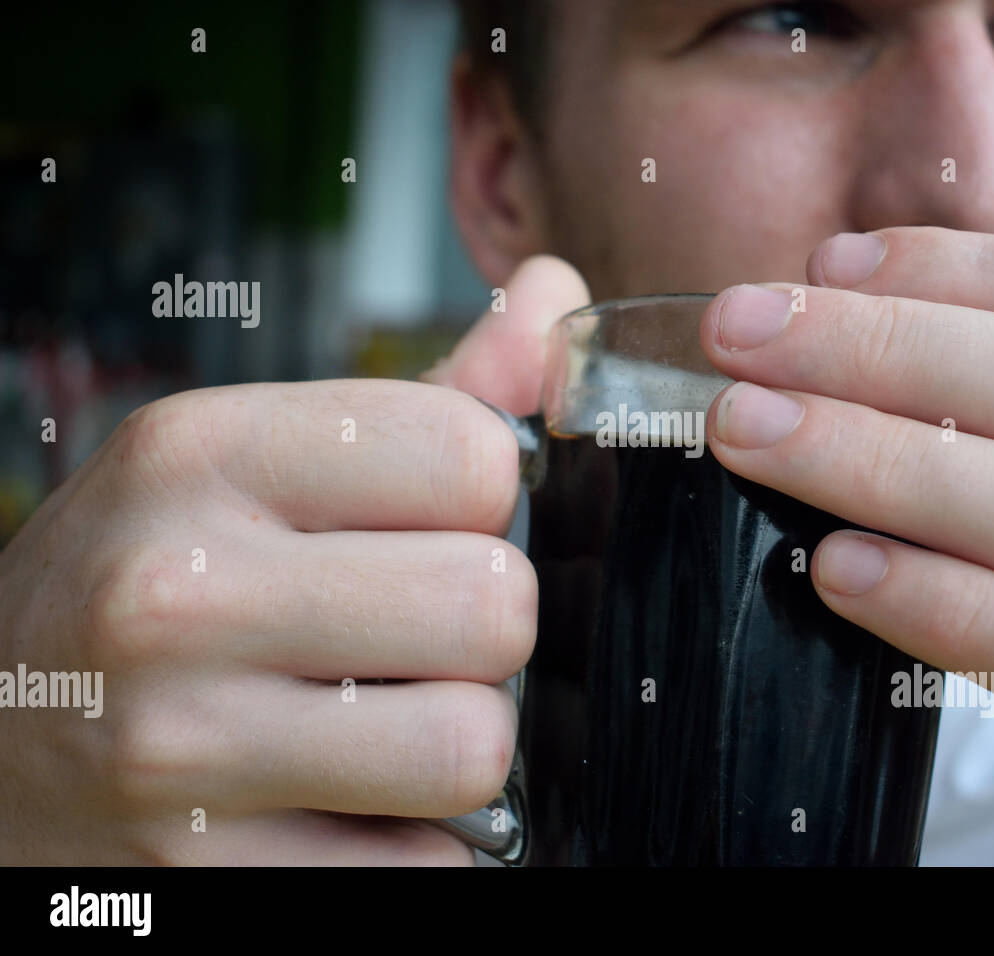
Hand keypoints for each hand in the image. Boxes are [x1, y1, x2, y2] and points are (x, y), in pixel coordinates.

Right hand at [0, 255, 585, 864]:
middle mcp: (177, 591)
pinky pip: (425, 866)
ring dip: (456, 744)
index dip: (486, 498)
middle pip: (495, 605)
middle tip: (415, 638)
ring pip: (473, 747)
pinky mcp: (205, 877)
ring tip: (383, 725)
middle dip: (484, 630)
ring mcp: (179, 750)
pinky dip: (415, 842)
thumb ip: (427, 396)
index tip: (434, 523)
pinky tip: (348, 806)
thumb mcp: (249, 462)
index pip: (475, 456)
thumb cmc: (147, 585)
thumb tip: (558, 300)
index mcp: (203, 454)